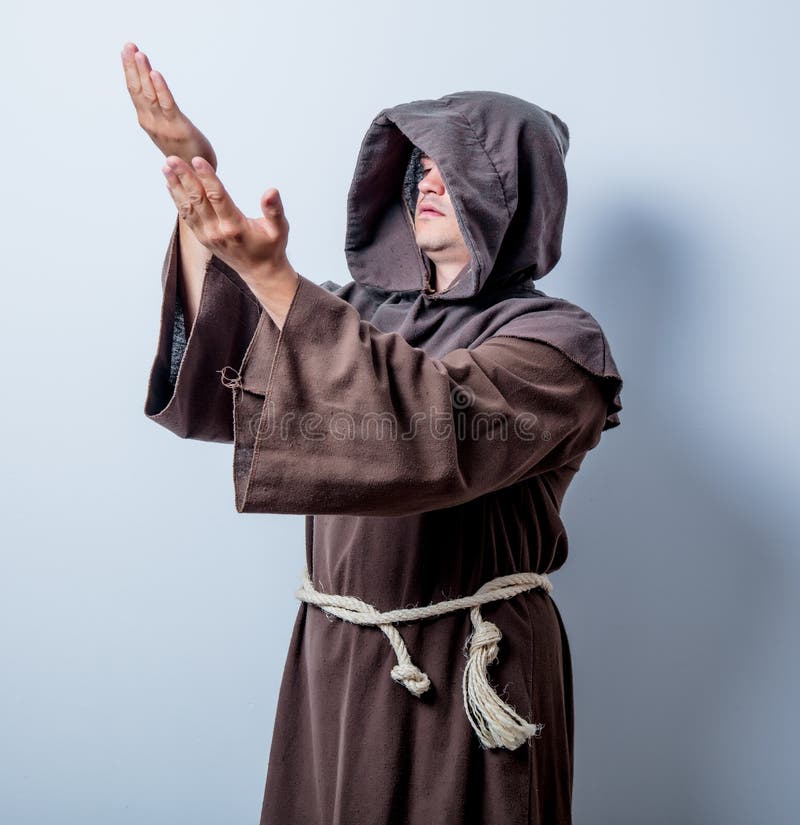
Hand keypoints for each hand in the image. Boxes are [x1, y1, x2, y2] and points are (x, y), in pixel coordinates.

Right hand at [121, 41, 217, 169]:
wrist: (196, 175)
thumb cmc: (183, 150)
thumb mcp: (165, 128)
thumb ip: (158, 111)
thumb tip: (151, 91)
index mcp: (147, 120)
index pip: (134, 90)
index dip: (129, 70)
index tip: (126, 50)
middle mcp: (151, 122)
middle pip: (137, 89)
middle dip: (132, 66)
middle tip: (128, 45)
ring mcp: (163, 126)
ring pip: (149, 95)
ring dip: (143, 73)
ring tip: (139, 54)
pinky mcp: (178, 128)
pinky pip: (167, 105)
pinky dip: (160, 89)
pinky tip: (156, 74)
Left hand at [161, 155, 294, 282]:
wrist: (260, 272)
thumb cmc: (270, 248)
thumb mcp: (280, 229)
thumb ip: (274, 210)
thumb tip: (271, 191)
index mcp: (235, 227)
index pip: (218, 197)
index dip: (207, 177)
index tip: (197, 159)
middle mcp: (217, 232)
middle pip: (197, 199)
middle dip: (184, 177)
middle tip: (172, 158)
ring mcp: (207, 236)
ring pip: (188, 207)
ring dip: (176, 186)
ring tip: (166, 167)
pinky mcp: (202, 237)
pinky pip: (187, 216)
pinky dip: (177, 199)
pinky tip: (170, 184)